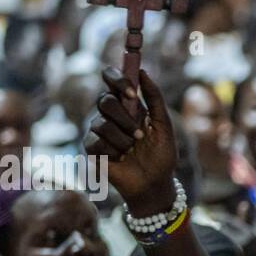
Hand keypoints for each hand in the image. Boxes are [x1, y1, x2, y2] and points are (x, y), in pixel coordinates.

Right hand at [84, 67, 177, 211]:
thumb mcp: (164, 125)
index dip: (118, 79)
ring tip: (133, 150)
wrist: (154, 184)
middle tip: (140, 136)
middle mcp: (110, 114)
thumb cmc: (161, 155)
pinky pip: (95, 142)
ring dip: (123, 140)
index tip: (132, 93)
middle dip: (125, 119)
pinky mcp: (91, 148)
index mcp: (127, 103)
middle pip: (104, 100)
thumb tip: (143, 71)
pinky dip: (113, 152)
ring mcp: (98, 130)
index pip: (111, 78)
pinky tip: (121, 159)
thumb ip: (155, 98)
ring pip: (101, 123)